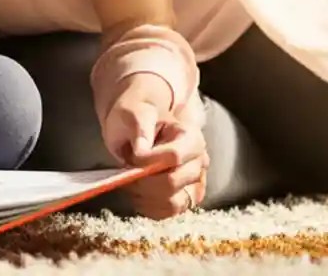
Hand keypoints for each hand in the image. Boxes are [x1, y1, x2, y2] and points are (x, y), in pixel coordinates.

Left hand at [102, 82, 208, 218]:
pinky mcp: (184, 199)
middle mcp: (199, 162)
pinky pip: (167, 214)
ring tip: (132, 181)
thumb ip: (139, 127)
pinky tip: (137, 192)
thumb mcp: (134, 113)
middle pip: (172, 183)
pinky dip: (148, 207)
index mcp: (191, 137)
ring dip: (145, 196)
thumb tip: (142, 151)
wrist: (136, 125)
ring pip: (173, 204)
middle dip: (143, 181)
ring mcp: (194, 183)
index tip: (132, 156)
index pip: (174, 157)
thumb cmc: (136, 117)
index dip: (148, 162)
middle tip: (127, 170)